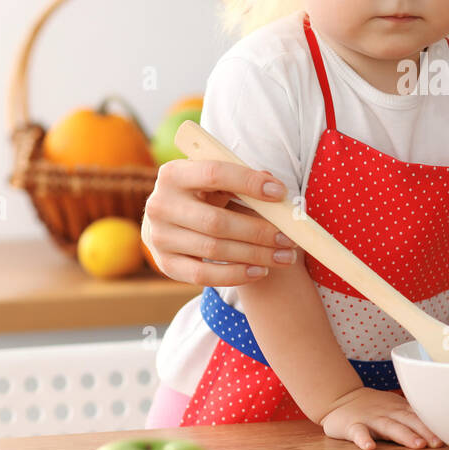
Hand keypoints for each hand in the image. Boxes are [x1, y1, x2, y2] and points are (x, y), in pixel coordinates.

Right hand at [142, 159, 299, 286]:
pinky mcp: (165, 264)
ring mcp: (159, 237)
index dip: (249, 182)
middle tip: (288, 238)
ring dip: (255, 255)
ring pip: (213, 250)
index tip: (280, 193)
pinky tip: (260, 271)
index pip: (215, 174)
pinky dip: (235, 275)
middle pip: (216, 221)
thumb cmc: (204, 196)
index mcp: (174, 174)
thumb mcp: (219, 182)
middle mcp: (160, 205)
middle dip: (258, 231)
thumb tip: (276, 192)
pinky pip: (203, 276)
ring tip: (284, 256)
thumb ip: (244, 183)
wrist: (170, 221)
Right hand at [319, 388, 443, 449]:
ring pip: (388, 426)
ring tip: (417, 445)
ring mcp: (370, 418)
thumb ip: (413, 417)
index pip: (419, 417)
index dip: (434, 426)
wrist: (339, 398)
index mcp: (399, 409)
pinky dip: (363, 439)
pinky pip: (358, 433)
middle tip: (439, 443)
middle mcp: (387, 412)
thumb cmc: (373, 407)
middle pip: (409, 421)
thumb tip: (441, 430)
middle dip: (425, 431)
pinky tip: (369, 448)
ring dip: (404, 435)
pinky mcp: (352, 425)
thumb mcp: (395, 407)